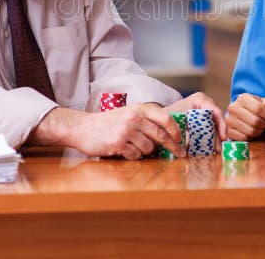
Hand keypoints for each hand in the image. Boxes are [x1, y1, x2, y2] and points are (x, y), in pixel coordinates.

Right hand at [30, 105, 185, 159]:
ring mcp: (126, 131)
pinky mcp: (118, 143)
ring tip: (133, 147)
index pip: (165, 118)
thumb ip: (145, 121)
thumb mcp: (128, 114)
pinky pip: (135, 155)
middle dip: (173, 147)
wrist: (83, 128)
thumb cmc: (108, 123)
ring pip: (148, 148)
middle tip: (180, 154)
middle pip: (161, 136)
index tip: (181, 139)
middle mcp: (134, 118)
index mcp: (139, 109)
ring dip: (145, 152)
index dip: (176, 130)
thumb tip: (169, 134)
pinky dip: (132, 156)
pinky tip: (124, 150)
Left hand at [164, 92, 228, 143]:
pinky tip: (210, 148)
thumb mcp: (175, 123)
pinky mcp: (202, 119)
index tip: (222, 137)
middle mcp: (205, 103)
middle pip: (217, 120)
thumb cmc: (167, 116)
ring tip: (215, 151)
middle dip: (218, 135)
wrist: (160, 116)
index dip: (221, 125)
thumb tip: (189, 148)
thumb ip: (183, 134)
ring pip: (214, 125)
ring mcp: (204, 111)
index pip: (215, 111)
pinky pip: (209, 129)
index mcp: (199, 99)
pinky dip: (210, 138)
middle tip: (218, 149)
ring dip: (215, 139)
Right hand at [226, 93, 264, 139]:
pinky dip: (251, 137)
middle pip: (255, 121)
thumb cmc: (256, 108)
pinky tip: (253, 131)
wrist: (244, 115)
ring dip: (259, 131)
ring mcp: (229, 120)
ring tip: (260, 127)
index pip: (258, 109)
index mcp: (243, 98)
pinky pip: (244, 138)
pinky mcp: (229, 131)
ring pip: (251, 131)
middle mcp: (233, 108)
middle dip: (264, 124)